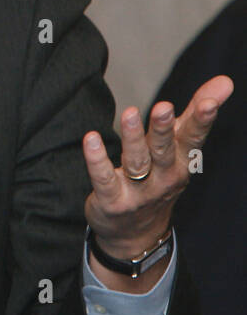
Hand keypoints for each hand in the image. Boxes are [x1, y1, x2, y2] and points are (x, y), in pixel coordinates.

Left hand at [83, 75, 232, 287]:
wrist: (136, 234)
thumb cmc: (158, 178)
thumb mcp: (179, 149)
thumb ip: (195, 115)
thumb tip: (225, 80)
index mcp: (181, 161)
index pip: (193, 138)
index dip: (201, 121)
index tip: (210, 102)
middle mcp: (164, 177)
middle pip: (164, 150)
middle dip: (164, 129)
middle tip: (163, 106)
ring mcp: (138, 191)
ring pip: (136, 162)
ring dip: (133, 138)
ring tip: (130, 113)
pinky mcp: (113, 201)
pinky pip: (104, 178)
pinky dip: (97, 160)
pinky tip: (90, 139)